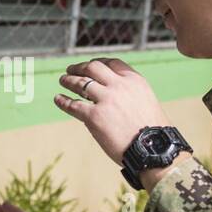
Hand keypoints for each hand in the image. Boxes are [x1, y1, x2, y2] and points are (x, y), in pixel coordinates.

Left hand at [55, 58, 169, 163]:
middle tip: (71, 69)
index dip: (99, 62)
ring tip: (62, 80)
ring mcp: (105, 100)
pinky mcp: (94, 117)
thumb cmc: (153, 131)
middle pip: (93, 67)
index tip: (91, 65)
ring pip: (80, 83)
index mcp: (134, 80)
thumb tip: (114, 94)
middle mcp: (119, 86)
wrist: (153, 149)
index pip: (112, 63)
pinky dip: (63, 101)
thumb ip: (130, 93)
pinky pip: (73, 105)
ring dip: (69, 80)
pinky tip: (58, 99)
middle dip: (80, 67)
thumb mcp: (147, 101)